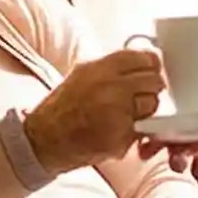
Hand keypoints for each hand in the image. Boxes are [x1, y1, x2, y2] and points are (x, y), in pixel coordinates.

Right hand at [23, 48, 165, 174]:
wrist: (43, 140)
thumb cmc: (62, 108)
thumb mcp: (83, 74)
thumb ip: (111, 67)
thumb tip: (141, 60)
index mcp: (101, 68)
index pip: (144, 57)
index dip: (151, 64)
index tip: (152, 70)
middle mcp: (111, 87)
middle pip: (154, 80)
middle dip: (151, 88)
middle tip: (143, 95)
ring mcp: (118, 112)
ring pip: (152, 105)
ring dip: (145, 111)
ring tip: (126, 115)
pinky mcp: (121, 136)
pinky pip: (142, 130)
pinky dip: (134, 132)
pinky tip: (116, 131)